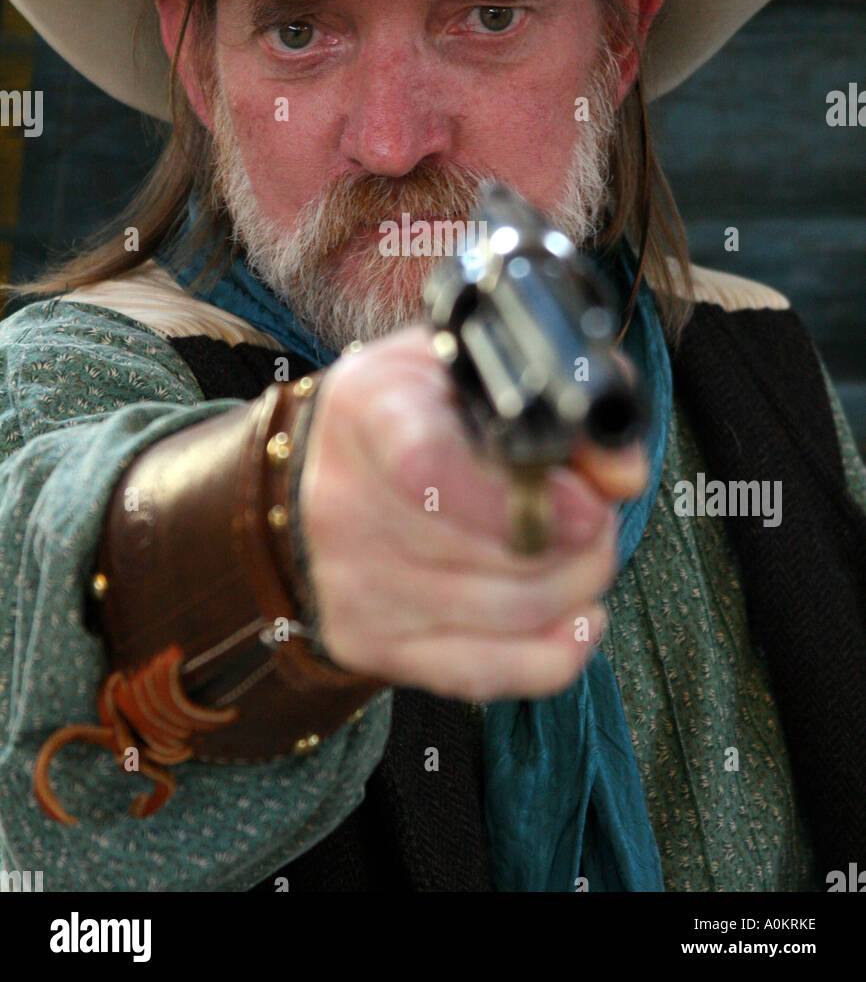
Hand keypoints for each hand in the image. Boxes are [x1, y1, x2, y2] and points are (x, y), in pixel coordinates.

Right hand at [297, 326, 647, 702]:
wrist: (318, 470)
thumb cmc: (410, 409)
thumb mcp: (472, 367)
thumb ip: (560, 396)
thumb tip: (622, 473)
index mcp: (365, 411)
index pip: (428, 468)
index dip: (518, 500)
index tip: (587, 504)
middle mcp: (344, 501)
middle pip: (490, 553)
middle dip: (580, 539)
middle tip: (598, 515)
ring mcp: (352, 582)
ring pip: (504, 613)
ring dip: (577, 585)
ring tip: (587, 552)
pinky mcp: (366, 644)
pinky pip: (483, 672)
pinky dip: (553, 654)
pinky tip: (579, 619)